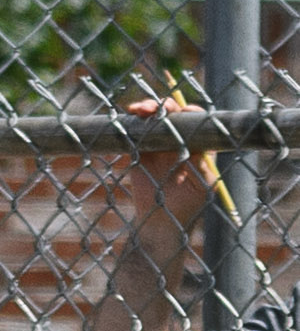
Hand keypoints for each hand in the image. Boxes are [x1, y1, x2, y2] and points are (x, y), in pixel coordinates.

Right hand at [117, 95, 230, 238]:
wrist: (159, 224)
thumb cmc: (186, 207)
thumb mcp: (202, 182)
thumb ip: (201, 161)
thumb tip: (195, 140)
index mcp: (199, 145)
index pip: (195, 121)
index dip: (187, 112)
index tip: (180, 113)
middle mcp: (180, 141)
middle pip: (173, 114)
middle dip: (164, 106)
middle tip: (154, 108)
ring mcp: (160, 145)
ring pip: (155, 119)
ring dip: (148, 109)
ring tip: (138, 109)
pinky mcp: (141, 153)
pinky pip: (137, 132)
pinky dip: (133, 122)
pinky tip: (129, 116)